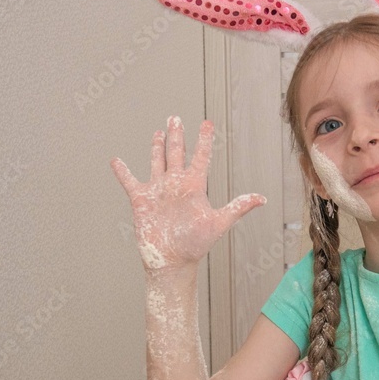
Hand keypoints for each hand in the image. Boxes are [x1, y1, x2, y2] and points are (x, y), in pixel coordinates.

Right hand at [111, 116, 264, 270]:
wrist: (172, 260)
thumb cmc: (196, 244)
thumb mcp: (219, 223)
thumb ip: (238, 207)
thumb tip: (262, 198)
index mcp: (194, 186)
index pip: (200, 157)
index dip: (204, 140)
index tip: (207, 123)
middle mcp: (176, 185)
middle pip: (177, 153)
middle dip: (177, 135)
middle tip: (175, 118)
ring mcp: (158, 191)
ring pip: (157, 162)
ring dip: (157, 147)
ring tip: (159, 132)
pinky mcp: (141, 200)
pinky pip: (129, 181)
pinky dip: (122, 171)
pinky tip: (116, 161)